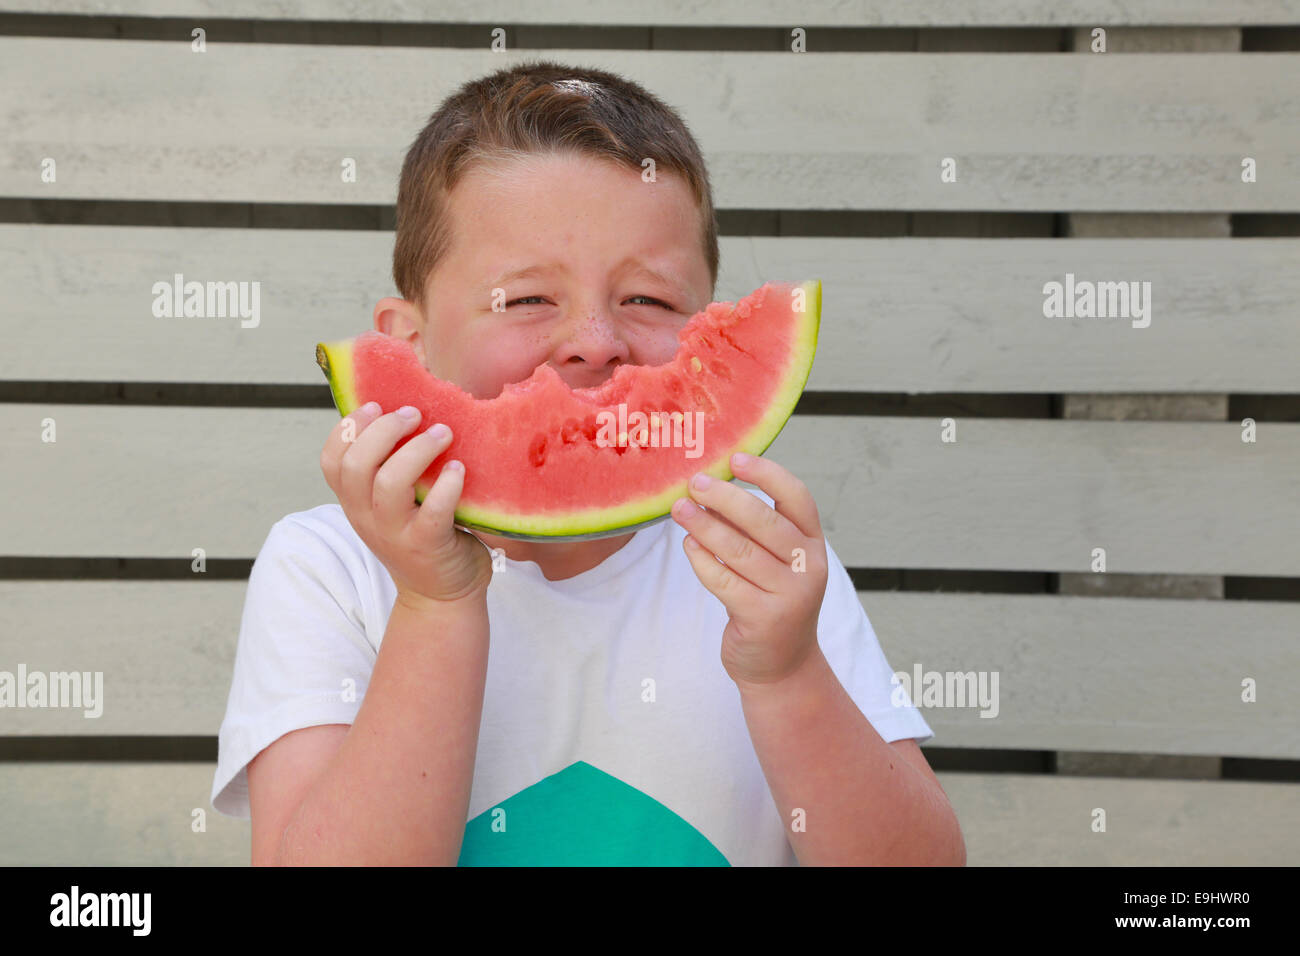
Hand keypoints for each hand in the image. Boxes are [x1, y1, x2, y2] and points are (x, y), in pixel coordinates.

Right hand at [320, 401, 492, 605]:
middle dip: (384, 430)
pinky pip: (433, 511)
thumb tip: (405, 414)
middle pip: (356, 466)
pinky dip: (447, 485)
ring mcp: (395, 534)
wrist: (441, 596)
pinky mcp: (427, 546)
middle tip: (414, 413)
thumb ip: (389, 470)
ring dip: (417, 450)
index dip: (348, 428)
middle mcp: (367, 518)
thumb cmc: (422, 537)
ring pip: (389, 484)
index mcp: (355, 503)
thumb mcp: (392, 506)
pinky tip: (459, 469)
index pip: (331, 461)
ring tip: (442, 432)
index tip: (376, 405)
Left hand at [671, 453, 828, 687]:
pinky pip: (724, 580)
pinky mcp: (763, 618)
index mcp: (813, 544)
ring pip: (739, 550)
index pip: (797, 498)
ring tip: (680, 510)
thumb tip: (711, 489)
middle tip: (694, 483)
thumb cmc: (772, 602)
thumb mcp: (777, 563)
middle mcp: (807, 566)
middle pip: (763, 521)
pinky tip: (689, 545)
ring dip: (704, 525)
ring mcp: (789, 595)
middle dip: (724, 497)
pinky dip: (702, 560)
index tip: (735, 458)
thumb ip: (754, 530)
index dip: (767, 474)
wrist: (782, 666)